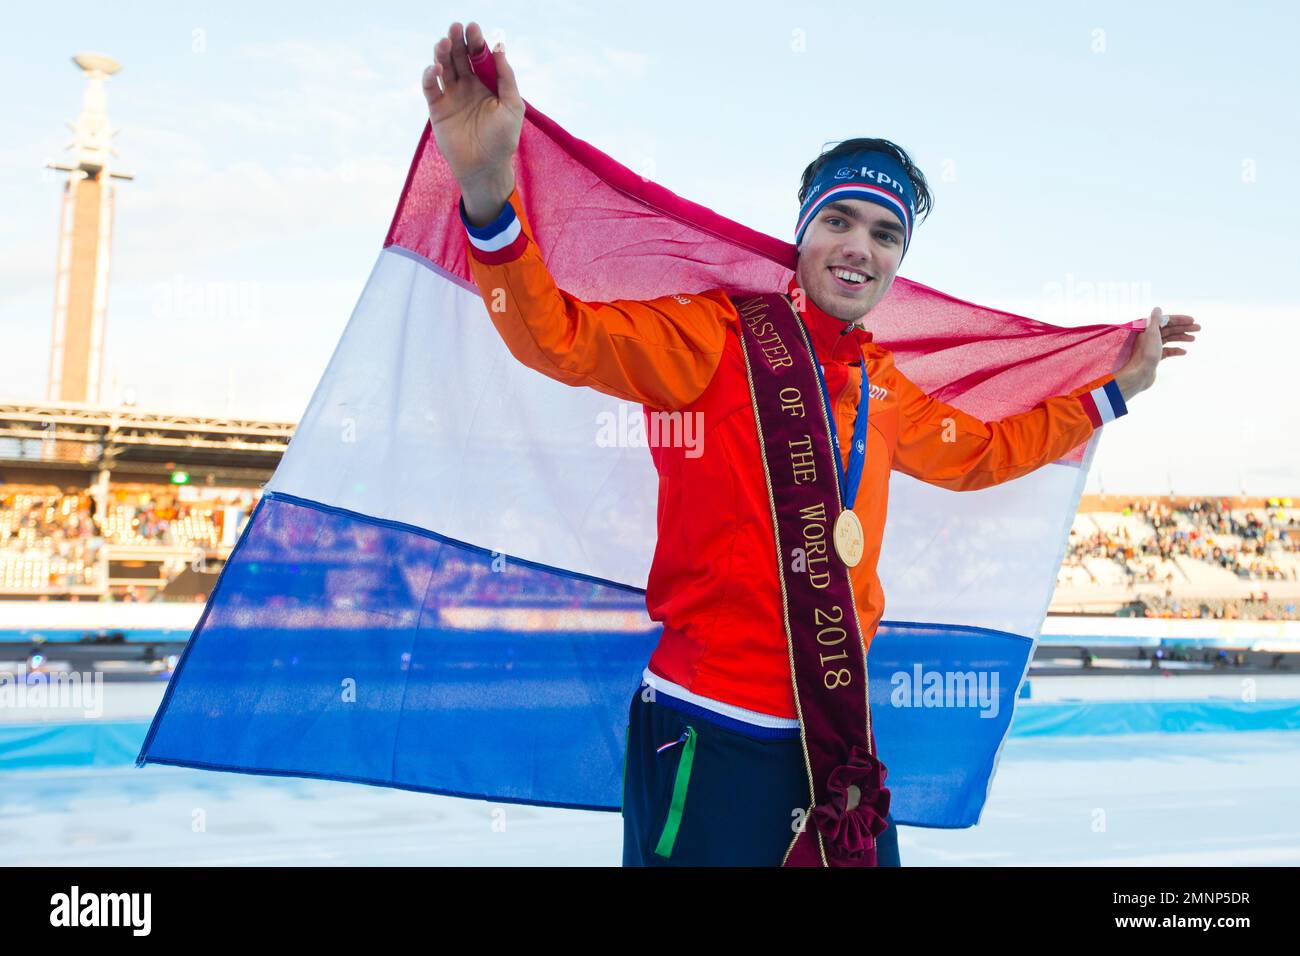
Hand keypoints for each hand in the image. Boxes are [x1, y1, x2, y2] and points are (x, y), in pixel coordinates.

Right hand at [422, 21, 523, 224]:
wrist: (485, 167)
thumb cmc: (503, 140)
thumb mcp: (513, 107)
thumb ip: (506, 78)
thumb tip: (500, 47)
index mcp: (487, 83)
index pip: (479, 56)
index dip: (476, 42)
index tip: (473, 28)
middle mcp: (468, 86)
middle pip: (460, 57)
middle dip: (457, 42)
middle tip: (456, 28)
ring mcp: (452, 96)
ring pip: (444, 67)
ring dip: (442, 53)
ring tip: (444, 43)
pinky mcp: (437, 108)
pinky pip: (431, 87)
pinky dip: (430, 75)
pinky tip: (435, 68)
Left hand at [1114, 307, 1200, 400]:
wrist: (1140, 375)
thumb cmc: (1146, 353)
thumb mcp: (1152, 333)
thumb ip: (1155, 321)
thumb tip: (1158, 308)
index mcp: (1146, 330)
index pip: (1165, 321)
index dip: (1179, 319)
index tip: (1192, 320)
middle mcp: (1147, 337)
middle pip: (1168, 330)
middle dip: (1183, 328)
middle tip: (1198, 328)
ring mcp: (1151, 348)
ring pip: (1168, 340)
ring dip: (1181, 338)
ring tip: (1193, 339)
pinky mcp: (1153, 358)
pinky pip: (1166, 352)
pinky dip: (1175, 350)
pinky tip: (1183, 352)